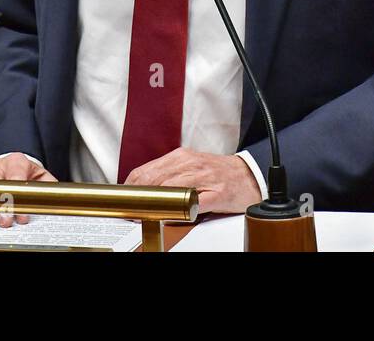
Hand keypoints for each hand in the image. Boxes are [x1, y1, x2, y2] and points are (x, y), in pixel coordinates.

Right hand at [0, 153, 58, 227]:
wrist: (12, 165)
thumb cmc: (27, 174)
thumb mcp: (42, 178)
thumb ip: (48, 187)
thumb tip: (56, 200)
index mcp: (17, 161)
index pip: (16, 177)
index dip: (18, 198)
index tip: (22, 215)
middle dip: (0, 205)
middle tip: (5, 222)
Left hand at [123, 147, 261, 214]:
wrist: (248, 175)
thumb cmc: (216, 173)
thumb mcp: (189, 167)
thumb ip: (167, 175)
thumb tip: (140, 190)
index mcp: (181, 157)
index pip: (146, 171)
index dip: (132, 187)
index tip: (125, 200)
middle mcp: (191, 164)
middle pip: (155, 180)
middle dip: (140, 197)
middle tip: (132, 211)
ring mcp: (205, 178)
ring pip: (171, 189)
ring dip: (157, 203)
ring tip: (147, 215)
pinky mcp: (218, 193)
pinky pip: (195, 203)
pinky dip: (182, 210)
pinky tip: (174, 216)